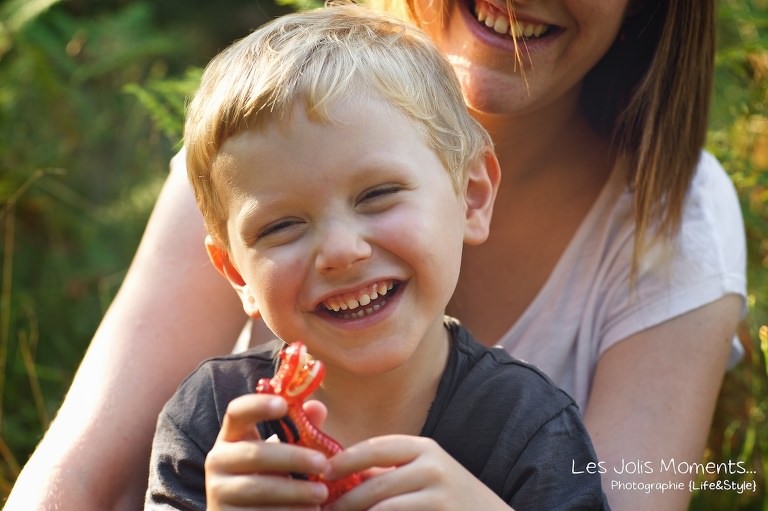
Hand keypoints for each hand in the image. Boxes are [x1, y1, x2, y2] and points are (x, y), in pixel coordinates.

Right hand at [205, 394, 330, 509]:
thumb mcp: (282, 452)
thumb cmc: (269, 475)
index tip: (283, 405)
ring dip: (294, 490)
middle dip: (293, 458)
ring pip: (257, 488)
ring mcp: (217, 490)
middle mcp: (218, 460)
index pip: (237, 411)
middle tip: (323, 464)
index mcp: (232, 435)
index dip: (258, 405)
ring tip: (322, 493)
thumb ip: (300, 429)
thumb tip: (318, 407)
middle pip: (255, 453)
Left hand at [323, 435, 510, 510]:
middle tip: (322, 509)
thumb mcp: (425, 474)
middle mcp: (432, 466)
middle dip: (344, 500)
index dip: (346, 459)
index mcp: (424, 448)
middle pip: (375, 484)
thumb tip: (342, 475)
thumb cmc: (451, 498)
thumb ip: (389, 472)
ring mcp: (439, 495)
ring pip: (382, 509)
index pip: (376, 447)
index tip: (323, 472)